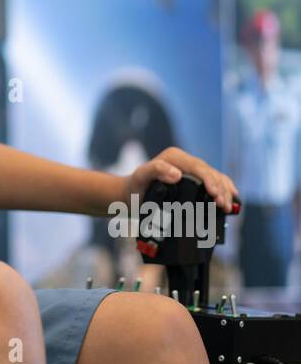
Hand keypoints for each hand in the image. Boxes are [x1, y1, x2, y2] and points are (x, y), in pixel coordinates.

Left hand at [121, 146, 238, 213]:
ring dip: (224, 191)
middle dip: (219, 189)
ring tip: (227, 206)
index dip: (209, 180)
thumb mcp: (141, 177)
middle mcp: (184, 161)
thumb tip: (177, 174)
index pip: (198, 167)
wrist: (131, 195)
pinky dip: (225, 188)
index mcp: (174, 157)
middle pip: (210, 173)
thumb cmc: (135, 187)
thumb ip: (156, 171)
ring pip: (215, 177)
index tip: (214, 195)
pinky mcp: (193, 180)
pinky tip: (232, 199)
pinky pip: (214, 181)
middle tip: (223, 205)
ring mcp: (190, 170)